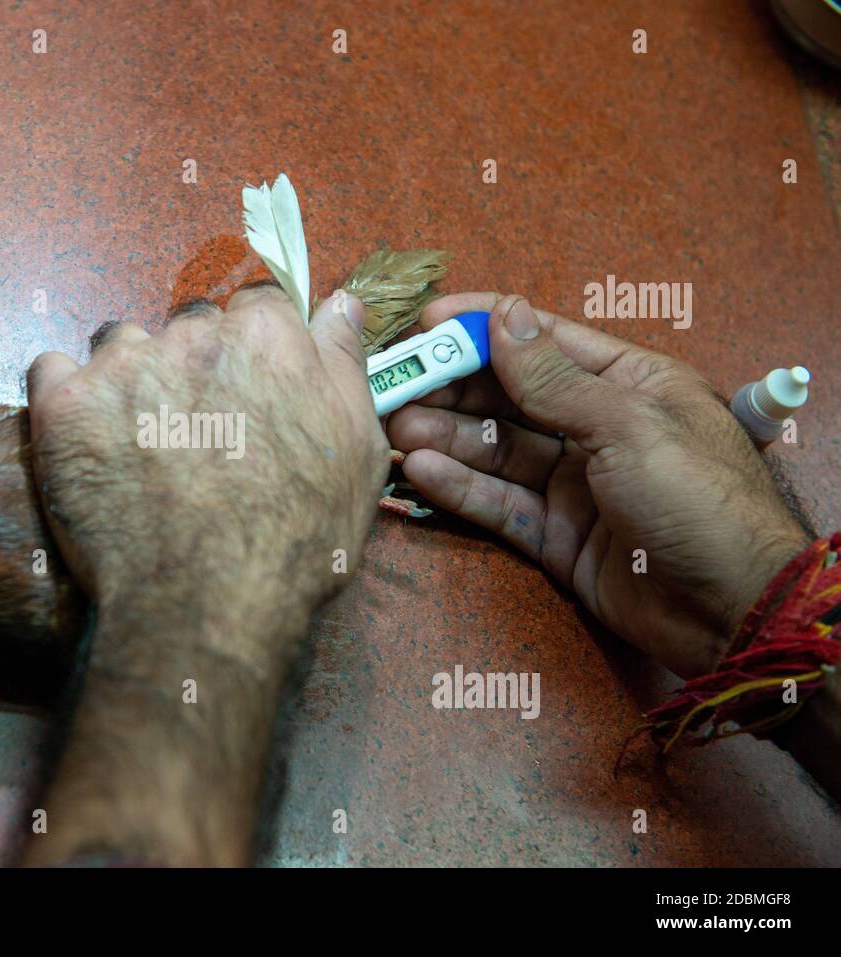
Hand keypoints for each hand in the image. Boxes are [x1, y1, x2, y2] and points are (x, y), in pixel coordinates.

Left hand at [22, 285, 387, 864]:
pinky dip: (65, 396)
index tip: (246, 392)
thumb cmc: (295, 540)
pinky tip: (84, 438)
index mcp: (269, 338)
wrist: (207, 604)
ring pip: (120, 343)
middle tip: (195, 430)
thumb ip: (343, 364)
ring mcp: (124, 366)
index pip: (258, 306)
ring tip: (135, 442)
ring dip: (128, 377)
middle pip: (189, 325)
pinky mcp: (65, 404)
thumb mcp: (357, 452)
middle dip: (193, 365)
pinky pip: (52, 370)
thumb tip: (341, 302)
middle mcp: (195, 336)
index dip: (253, 350)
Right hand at [386, 292, 808, 677]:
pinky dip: (461, 487)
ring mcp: (574, 484)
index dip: (484, 328)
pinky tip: (421, 470)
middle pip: (511, 397)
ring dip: (446, 438)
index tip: (427, 323)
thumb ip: (556, 379)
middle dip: (453, 389)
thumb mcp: (627, 424)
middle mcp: (598, 428)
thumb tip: (505, 316)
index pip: (545, 341)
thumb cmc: (698, 500)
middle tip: (397, 383)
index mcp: (630, 383)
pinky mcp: (556, 536)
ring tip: (398, 427)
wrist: (732, 610)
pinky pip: (500, 503)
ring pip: (497, 451)